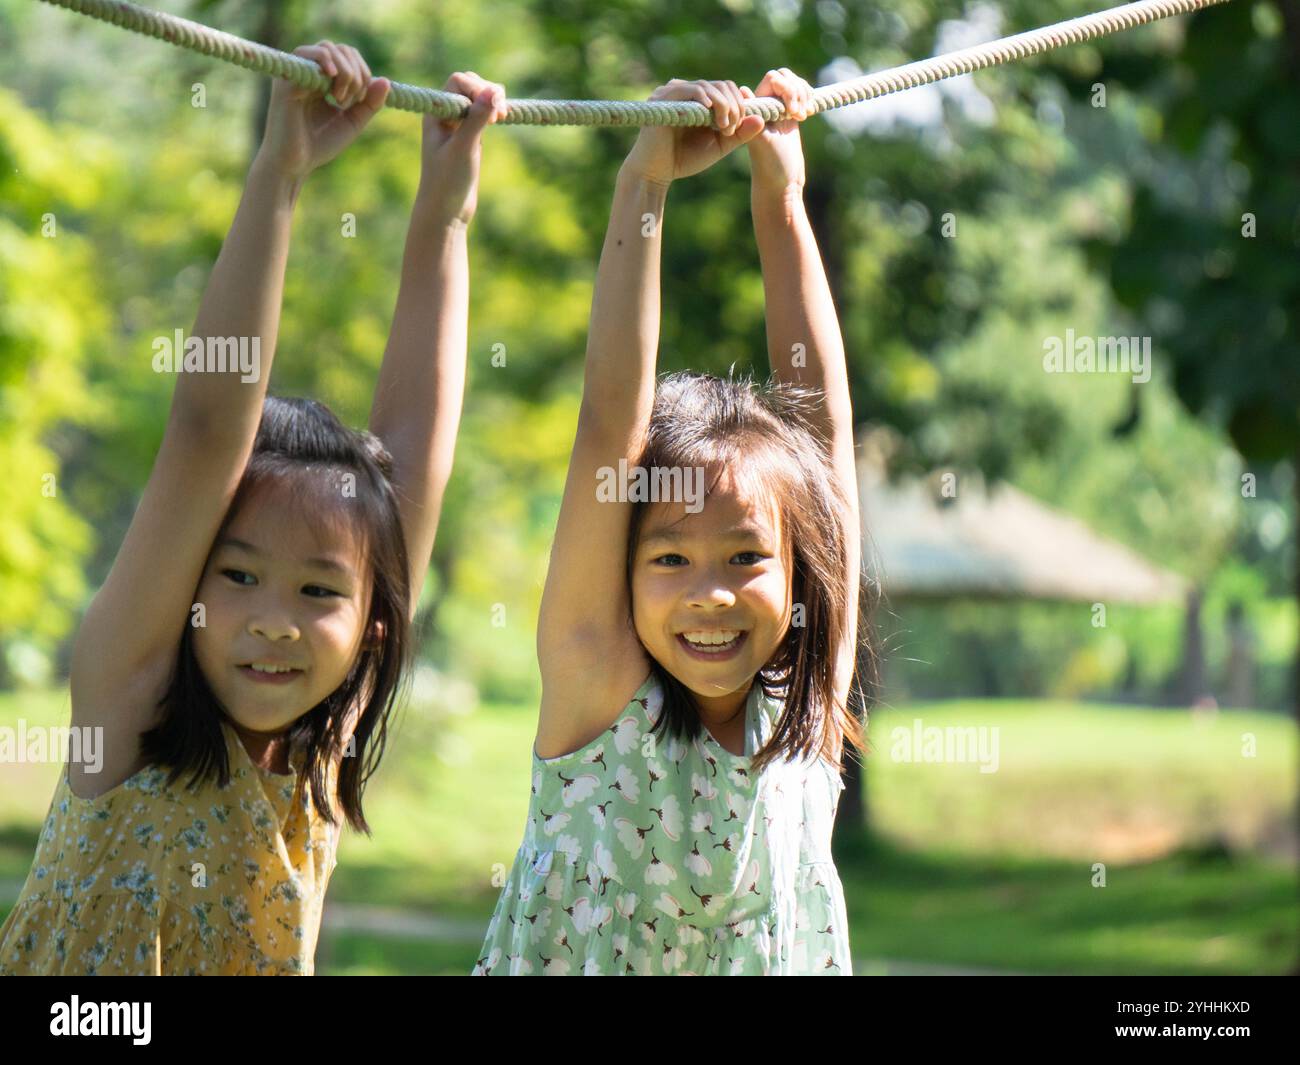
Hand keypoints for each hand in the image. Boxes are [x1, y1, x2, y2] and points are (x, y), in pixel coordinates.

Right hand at [257, 42, 389, 181]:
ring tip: (340, 99)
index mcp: (324, 80)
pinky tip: (332, 79)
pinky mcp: (286, 78)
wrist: (295, 163)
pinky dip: (325, 62)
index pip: (348, 56)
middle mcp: (310, 72)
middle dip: (356, 74)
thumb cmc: (320, 144)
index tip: (360, 100)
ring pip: (328, 49)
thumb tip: (385, 80)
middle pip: (341, 49)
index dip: (362, 72)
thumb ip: (369, 103)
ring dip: (345, 72)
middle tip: (351, 101)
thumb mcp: (352, 122)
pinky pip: (307, 53)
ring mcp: (297, 73)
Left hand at [416, 71, 508, 227]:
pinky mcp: (470, 138)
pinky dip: (494, 113)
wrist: (446, 212)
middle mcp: (445, 116)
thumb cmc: (448, 182)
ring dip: (492, 101)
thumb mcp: (464, 148)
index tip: (493, 111)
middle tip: (501, 114)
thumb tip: (493, 90)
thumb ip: (477, 119)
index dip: (478, 89)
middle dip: (487, 92)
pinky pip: (483, 114)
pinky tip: (501, 121)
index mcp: (436, 114)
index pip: (458, 82)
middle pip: (469, 85)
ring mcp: (458, 126)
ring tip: (502, 116)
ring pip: (477, 98)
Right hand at [621, 79, 763, 186]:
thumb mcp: (718, 146)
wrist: (655, 172)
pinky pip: (689, 89)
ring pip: (708, 86)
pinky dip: (703, 98)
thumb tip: (761, 119)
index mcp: (700, 100)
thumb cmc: (685, 159)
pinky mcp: (663, 98)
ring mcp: (674, 92)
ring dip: (722, 105)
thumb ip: (739, 134)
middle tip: (731, 130)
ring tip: (723, 128)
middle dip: (733, 106)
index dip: (739, 105)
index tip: (736, 129)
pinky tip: (711, 112)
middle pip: (721, 85)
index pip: (727, 89)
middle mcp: (687, 91)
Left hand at [742, 68, 813, 199]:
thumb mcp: (762, 142)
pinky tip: (808, 113)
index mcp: (756, 106)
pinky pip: (801, 94)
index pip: (772, 78)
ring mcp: (779, 108)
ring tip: (804, 116)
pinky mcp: (790, 114)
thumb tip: (742, 89)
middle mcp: (765, 104)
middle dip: (797, 91)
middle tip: (800, 116)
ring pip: (794, 83)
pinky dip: (808, 98)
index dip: (786, 88)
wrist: (782, 181)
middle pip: (784, 76)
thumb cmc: (770, 165)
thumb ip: (753, 119)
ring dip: (804, 94)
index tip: (791, 113)